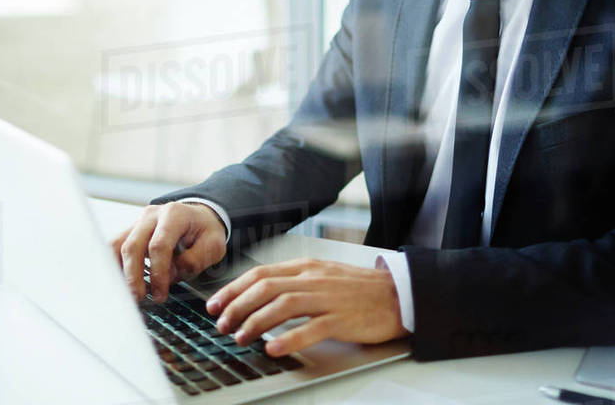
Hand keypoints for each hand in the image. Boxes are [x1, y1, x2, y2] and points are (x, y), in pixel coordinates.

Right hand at [110, 202, 227, 302]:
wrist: (197, 217)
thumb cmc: (204, 232)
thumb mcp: (213, 246)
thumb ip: (194, 260)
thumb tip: (170, 275)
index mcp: (174, 214)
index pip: (159, 245)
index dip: (157, 273)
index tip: (160, 294)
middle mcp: (152, 215)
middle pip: (133, 246)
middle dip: (134, 277)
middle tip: (140, 298)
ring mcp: (137, 222)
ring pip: (118, 246)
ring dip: (120, 272)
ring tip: (128, 293)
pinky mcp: (130, 231)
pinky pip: (115, 247)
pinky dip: (115, 266)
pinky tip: (121, 283)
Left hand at [205, 258, 406, 355]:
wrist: (398, 294)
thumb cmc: (359, 289)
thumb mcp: (322, 276)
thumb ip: (294, 283)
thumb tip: (260, 296)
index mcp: (306, 267)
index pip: (260, 273)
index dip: (233, 289)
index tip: (215, 304)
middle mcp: (313, 278)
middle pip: (266, 287)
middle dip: (237, 306)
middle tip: (221, 324)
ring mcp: (328, 298)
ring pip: (283, 304)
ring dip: (256, 321)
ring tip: (240, 337)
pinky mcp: (342, 319)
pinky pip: (312, 327)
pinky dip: (289, 338)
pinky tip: (273, 348)